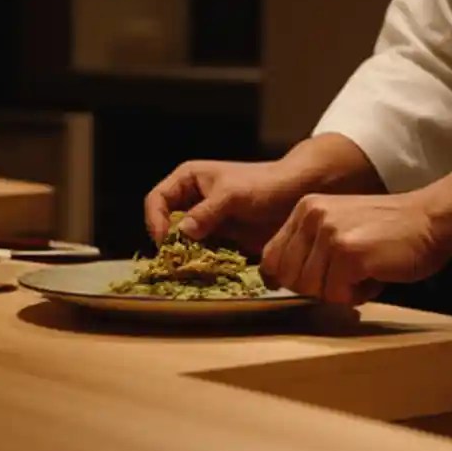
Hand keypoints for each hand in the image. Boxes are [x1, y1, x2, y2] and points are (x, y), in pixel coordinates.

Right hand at [144, 160, 305, 253]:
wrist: (296, 193)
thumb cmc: (264, 184)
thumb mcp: (232, 195)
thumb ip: (206, 212)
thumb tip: (183, 233)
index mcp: (188, 179)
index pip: (156, 199)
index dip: (155, 219)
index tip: (164, 240)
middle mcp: (192, 199)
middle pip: (165, 223)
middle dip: (168, 242)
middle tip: (174, 261)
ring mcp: (205, 220)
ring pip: (182, 241)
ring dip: (184, 256)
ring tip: (189, 269)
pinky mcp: (220, 238)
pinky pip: (202, 253)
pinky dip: (201, 262)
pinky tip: (206, 271)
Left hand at [261, 192, 451, 304]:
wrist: (431, 221)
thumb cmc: (387, 232)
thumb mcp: (337, 227)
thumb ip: (308, 247)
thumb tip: (275, 280)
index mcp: (305, 209)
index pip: (271, 257)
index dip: (285, 280)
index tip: (307, 285)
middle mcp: (312, 216)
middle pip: (291, 279)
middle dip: (317, 288)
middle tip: (347, 277)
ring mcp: (330, 234)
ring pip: (314, 290)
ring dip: (341, 292)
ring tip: (364, 273)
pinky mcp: (349, 254)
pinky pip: (338, 295)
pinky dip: (357, 295)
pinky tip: (375, 277)